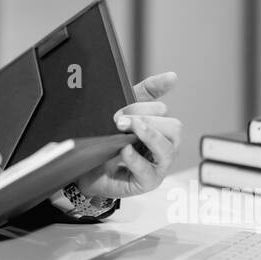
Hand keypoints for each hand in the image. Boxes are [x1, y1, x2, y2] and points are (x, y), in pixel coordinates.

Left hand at [72, 71, 181, 199]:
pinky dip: (136, 159)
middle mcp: (163, 147)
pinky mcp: (146, 183)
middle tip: (120, 121)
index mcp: (159, 128)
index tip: (120, 110)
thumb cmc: (109, 139)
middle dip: (147, 120)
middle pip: (174, 129)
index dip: (142, 107)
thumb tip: (173, 77)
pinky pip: (148, 172)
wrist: (86, 166)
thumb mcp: (125, 111)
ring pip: (168, 150)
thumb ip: (146, 93)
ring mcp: (157, 166)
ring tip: (126, 130)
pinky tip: (124, 150)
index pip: (162, 111)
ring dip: (147, 136)